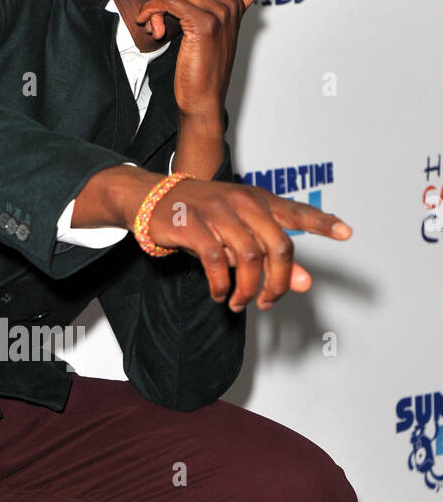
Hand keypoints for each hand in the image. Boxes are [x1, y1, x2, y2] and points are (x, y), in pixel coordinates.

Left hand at [137, 0, 255, 118]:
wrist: (205, 100)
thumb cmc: (205, 70)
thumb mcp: (219, 36)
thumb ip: (231, 12)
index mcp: (234, 2)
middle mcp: (230, 3)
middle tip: (152, 19)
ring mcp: (219, 12)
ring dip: (154, 6)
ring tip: (154, 28)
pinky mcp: (204, 24)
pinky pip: (169, 1)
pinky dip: (153, 10)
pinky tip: (152, 26)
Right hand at [147, 179, 352, 311]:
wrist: (156, 199)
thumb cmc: (204, 218)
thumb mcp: (240, 234)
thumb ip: (272, 257)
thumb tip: (305, 283)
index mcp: (259, 202)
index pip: (297, 213)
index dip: (323, 223)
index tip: (346, 233)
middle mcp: (244, 203)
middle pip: (278, 246)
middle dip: (277, 282)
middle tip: (268, 301)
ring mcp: (219, 213)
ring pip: (249, 257)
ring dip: (248, 289)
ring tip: (239, 302)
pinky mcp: (195, 226)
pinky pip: (216, 262)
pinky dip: (221, 285)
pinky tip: (219, 293)